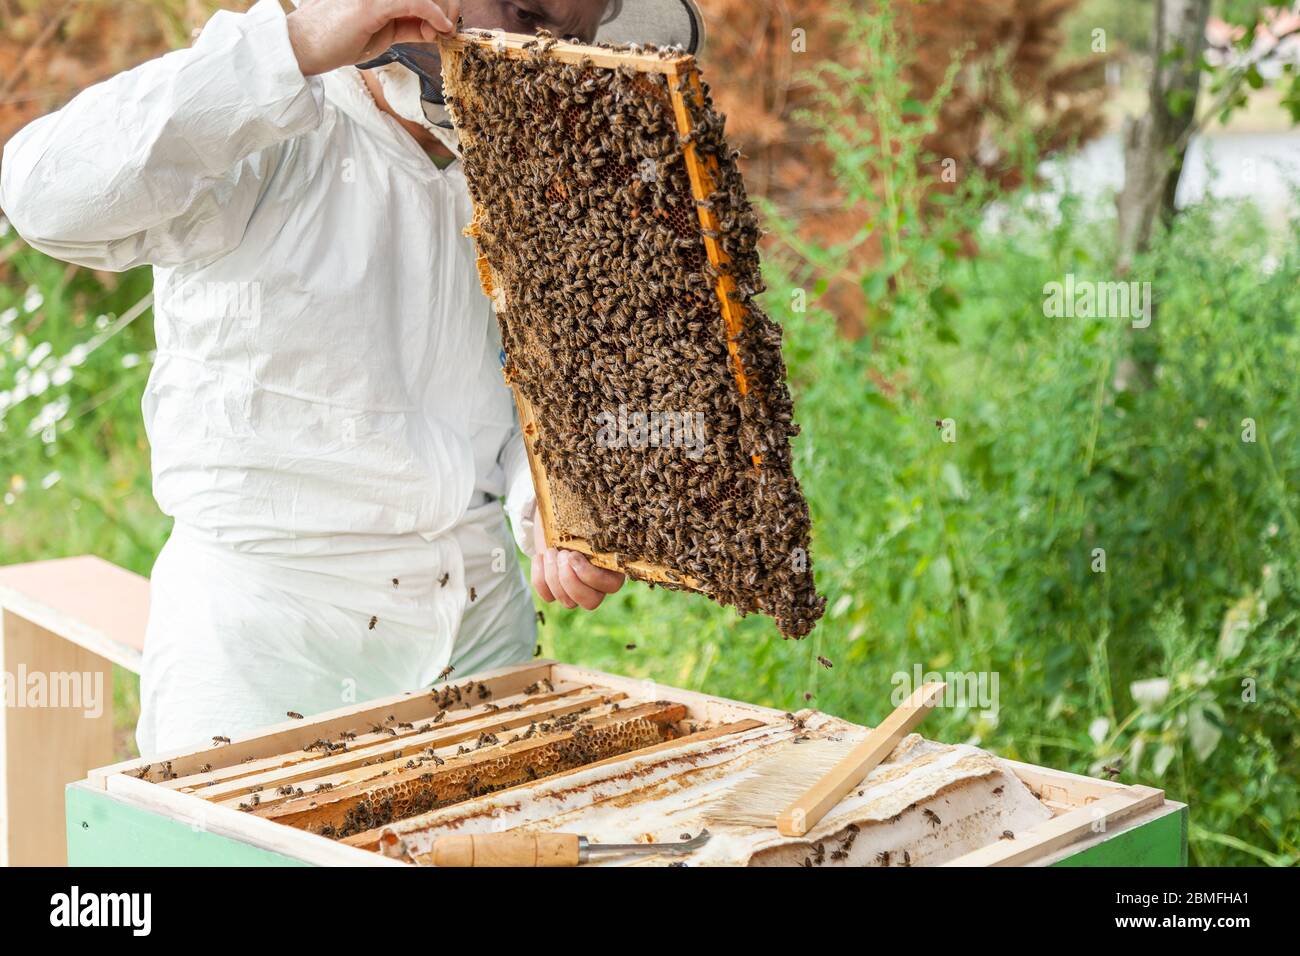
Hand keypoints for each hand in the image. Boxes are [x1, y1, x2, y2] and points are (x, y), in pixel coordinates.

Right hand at [287, 0, 458, 75]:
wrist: (305, 47)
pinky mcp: (372, 4)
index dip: (440, 4)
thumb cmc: (338, 41)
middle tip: (447, 29)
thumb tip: (433, 29)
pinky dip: (434, 14)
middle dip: (447, 4)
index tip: (446, 25)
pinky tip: (441, 28)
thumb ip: (406, 26)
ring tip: (442, 32)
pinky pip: (414, 2)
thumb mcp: (383, 33)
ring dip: (443, 11)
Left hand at [530, 504, 625, 609]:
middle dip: (570, 581)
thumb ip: (598, 522)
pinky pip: (548, 597)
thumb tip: (603, 512)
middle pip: (590, 602)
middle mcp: (598, 582)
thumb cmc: (575, 513)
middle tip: (561, 555)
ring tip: (549, 551)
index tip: (573, 554)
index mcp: (612, 565)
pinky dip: (540, 578)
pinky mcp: (555, 589)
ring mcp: (576, 589)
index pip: (611, 586)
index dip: (589, 576)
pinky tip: (540, 557)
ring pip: (568, 602)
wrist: (554, 514)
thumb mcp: (587, 516)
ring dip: (553, 576)